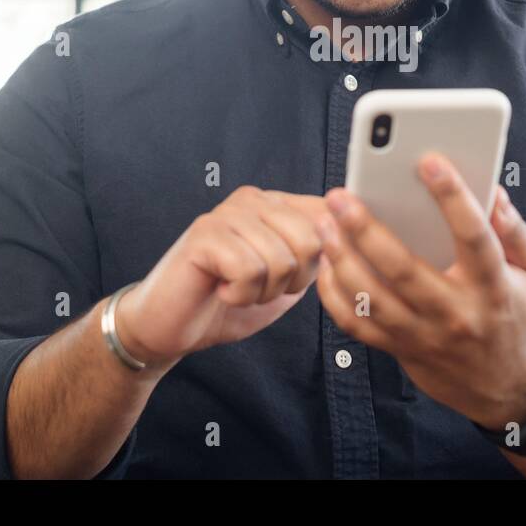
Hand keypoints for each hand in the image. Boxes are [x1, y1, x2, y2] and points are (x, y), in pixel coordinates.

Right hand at [116, 186, 327, 363]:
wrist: (171, 326)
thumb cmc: (228, 303)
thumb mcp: (287, 281)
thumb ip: (318, 257)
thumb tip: (354, 239)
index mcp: (276, 204)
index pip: (328, 216)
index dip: (323, 260)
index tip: (294, 281)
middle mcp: (253, 199)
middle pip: (312, 240)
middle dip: (291, 281)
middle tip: (258, 287)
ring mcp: (227, 213)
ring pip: (282, 259)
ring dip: (263, 291)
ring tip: (236, 288)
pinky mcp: (204, 234)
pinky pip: (250, 270)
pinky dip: (241, 294)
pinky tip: (220, 290)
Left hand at [314, 153, 525, 431]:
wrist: (508, 387)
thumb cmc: (518, 315)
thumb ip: (515, 230)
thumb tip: (493, 191)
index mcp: (493, 287)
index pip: (475, 237)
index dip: (453, 197)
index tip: (430, 161)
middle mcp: (456, 312)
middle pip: (403, 269)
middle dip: (366, 229)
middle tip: (341, 195)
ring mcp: (424, 336)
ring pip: (371, 299)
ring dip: (341, 258)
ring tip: (325, 222)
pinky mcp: (400, 350)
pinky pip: (356, 324)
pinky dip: (334, 294)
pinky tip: (328, 261)